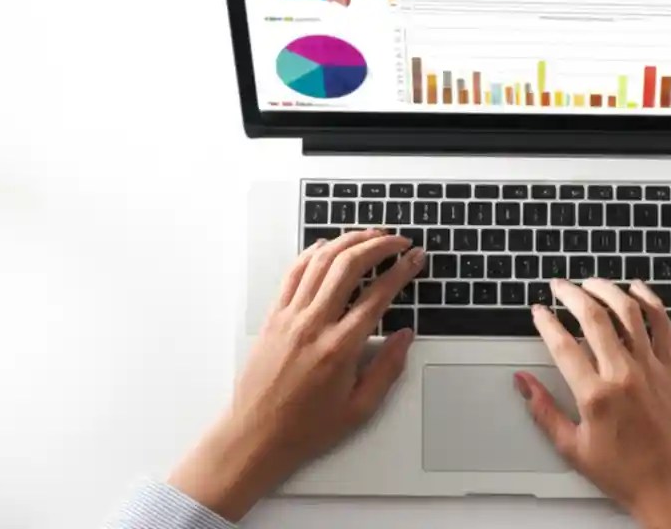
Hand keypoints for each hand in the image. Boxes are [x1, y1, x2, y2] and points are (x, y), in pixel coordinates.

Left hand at [169, 229, 423, 520]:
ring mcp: (290, 317)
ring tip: (370, 235)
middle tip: (398, 241)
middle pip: (349, 266)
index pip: (378, 295)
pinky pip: (293, 273)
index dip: (402, 271)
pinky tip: (328, 246)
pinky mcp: (273, 317)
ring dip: (349, 241)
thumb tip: (406, 336)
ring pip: (321, 261)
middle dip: (378, 245)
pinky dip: (313, 253)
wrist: (255, 436)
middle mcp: (313, 326)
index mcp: (339, 349)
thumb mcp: (359, 408)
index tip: (415, 259)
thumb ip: (388, 368)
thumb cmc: (304, 427)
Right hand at [516, 279, 670, 528]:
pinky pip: (662, 324)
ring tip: (591, 282)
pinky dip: (649, 301)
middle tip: (559, 286)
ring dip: (607, 289)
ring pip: (628, 312)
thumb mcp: (573, 448)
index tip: (538, 311)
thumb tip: (522, 383)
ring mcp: (652, 368)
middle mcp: (624, 375)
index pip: (563, 345)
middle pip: (593, 318)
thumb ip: (544, 411)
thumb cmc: (626, 473)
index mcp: (595, 396)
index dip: (546, 322)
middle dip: (570, 294)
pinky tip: (636, 290)